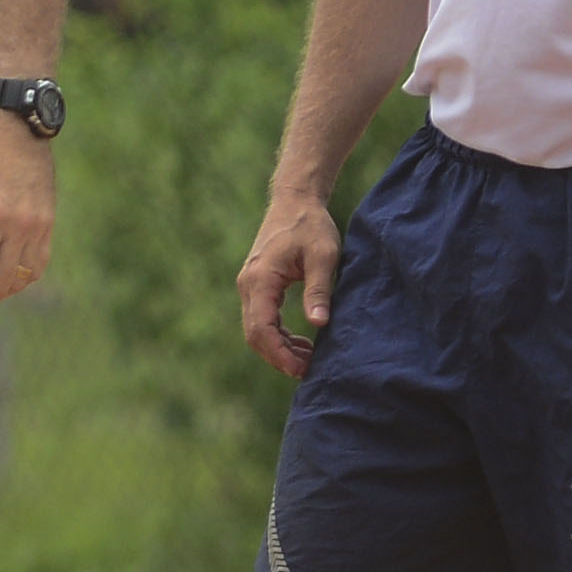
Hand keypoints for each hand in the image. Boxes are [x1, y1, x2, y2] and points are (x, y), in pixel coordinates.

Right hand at [232, 190, 339, 376]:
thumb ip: (319, 291)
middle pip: (254, 335)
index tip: (301, 369)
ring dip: (279, 347)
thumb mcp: (323, 257)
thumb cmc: (311, 226)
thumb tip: (319, 324)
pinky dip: (278, 335)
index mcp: (260, 280)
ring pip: (256, 329)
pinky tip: (300, 342)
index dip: (279, 353)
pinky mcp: (257, 286)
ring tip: (309, 358)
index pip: (261, 328)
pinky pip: (261, 319)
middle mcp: (248, 286)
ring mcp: (250, 286)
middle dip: (279, 356)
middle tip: (308, 370)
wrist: (295, 201)